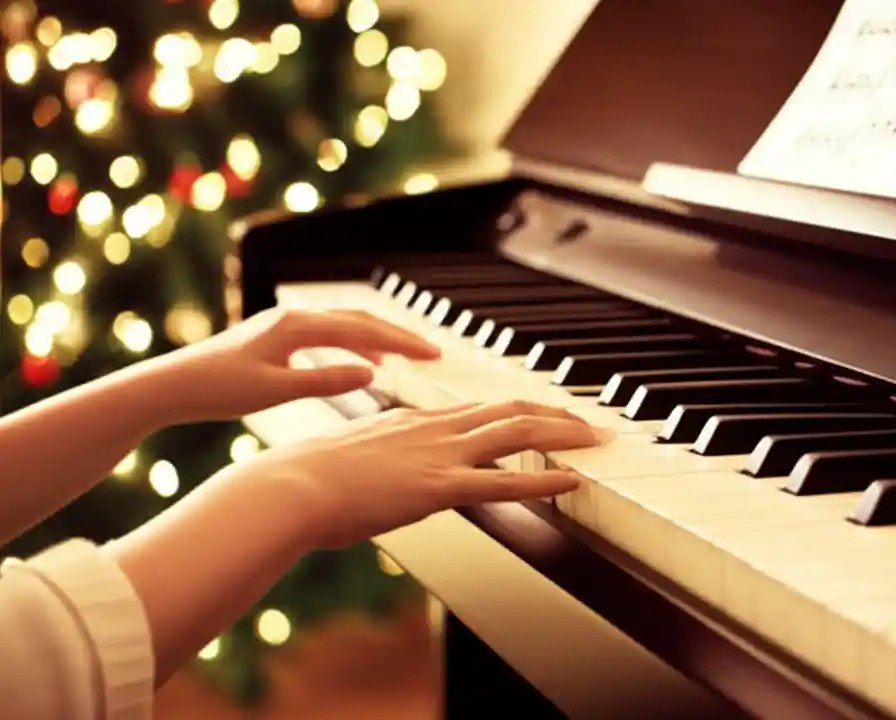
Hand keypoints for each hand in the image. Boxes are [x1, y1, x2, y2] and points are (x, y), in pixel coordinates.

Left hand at [155, 307, 438, 422]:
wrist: (170, 386)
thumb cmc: (216, 390)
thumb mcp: (275, 391)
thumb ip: (325, 380)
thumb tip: (371, 373)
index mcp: (296, 326)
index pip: (363, 330)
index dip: (403, 342)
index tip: (434, 354)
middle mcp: (293, 317)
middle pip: (360, 320)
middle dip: (399, 336)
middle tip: (433, 353)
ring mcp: (283, 324)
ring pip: (345, 325)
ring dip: (378, 339)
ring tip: (407, 358)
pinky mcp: (275, 337)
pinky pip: (327, 334)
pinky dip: (354, 345)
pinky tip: (363, 363)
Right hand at [222, 400, 612, 548]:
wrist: (289, 487)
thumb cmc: (307, 480)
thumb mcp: (351, 460)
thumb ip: (377, 461)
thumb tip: (381, 474)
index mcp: (413, 420)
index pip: (479, 408)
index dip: (518, 410)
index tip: (544, 413)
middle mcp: (433, 428)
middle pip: (509, 410)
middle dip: (555, 414)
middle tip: (588, 422)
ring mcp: (439, 454)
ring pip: (517, 434)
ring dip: (563, 435)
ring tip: (595, 440)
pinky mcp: (438, 487)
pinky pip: (504, 481)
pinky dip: (544, 479)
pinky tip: (571, 479)